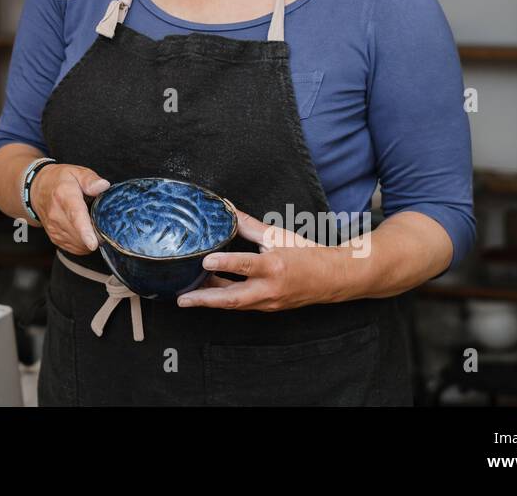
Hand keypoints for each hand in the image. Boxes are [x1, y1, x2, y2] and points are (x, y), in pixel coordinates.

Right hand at [31, 164, 109, 254]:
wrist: (37, 190)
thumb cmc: (60, 180)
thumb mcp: (76, 172)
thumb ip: (90, 179)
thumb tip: (103, 185)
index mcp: (65, 196)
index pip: (75, 216)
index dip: (85, 231)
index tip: (93, 243)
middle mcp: (56, 214)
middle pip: (79, 234)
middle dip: (96, 233)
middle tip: (100, 220)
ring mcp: (54, 228)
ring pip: (78, 244)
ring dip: (90, 239)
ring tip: (91, 223)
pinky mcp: (55, 238)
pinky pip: (75, 248)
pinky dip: (84, 244)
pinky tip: (85, 232)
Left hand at [176, 208, 346, 310]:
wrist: (333, 279)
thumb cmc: (307, 254)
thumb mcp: (278, 236)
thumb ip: (249, 225)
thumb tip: (228, 209)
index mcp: (275, 266)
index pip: (245, 265)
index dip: (224, 264)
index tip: (205, 260)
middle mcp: (270, 288)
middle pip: (233, 298)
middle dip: (205, 299)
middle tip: (182, 299)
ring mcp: (269, 302)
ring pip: (234, 303)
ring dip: (210, 299)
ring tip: (188, 294)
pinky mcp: (268, 307)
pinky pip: (241, 304)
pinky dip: (224, 298)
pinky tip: (209, 290)